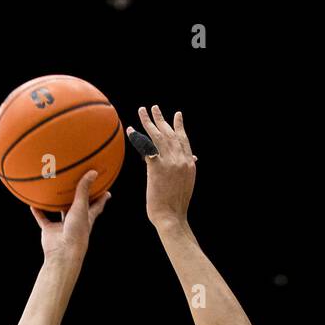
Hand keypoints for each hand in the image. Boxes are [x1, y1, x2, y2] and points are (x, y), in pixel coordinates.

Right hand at [30, 170, 110, 261]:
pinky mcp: (50, 231)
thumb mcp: (81, 207)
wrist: (63, 252)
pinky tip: (33, 203)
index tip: (107, 192)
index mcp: (87, 218)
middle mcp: (75, 221)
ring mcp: (62, 227)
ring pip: (59, 212)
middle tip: (79, 187)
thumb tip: (93, 172)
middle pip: (78, 207)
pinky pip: (42, 219)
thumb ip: (84, 190)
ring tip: (53, 192)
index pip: (96, 206)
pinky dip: (38, 212)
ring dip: (56, 204)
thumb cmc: (76, 232)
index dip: (102, 199)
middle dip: (79, 199)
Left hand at [129, 105, 195, 228]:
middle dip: (162, 119)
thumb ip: (187, 170)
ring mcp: (170, 163)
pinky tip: (131, 130)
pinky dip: (138, 138)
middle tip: (154, 107)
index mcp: (190, 163)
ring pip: (158, 136)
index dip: (179, 126)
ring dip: (149, 122)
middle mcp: (182, 159)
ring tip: (142, 110)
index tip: (177, 115)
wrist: (172, 217)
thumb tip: (192, 160)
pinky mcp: (157, 168)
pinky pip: (146, 148)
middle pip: (170, 134)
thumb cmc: (176, 206)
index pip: (184, 140)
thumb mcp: (187, 184)